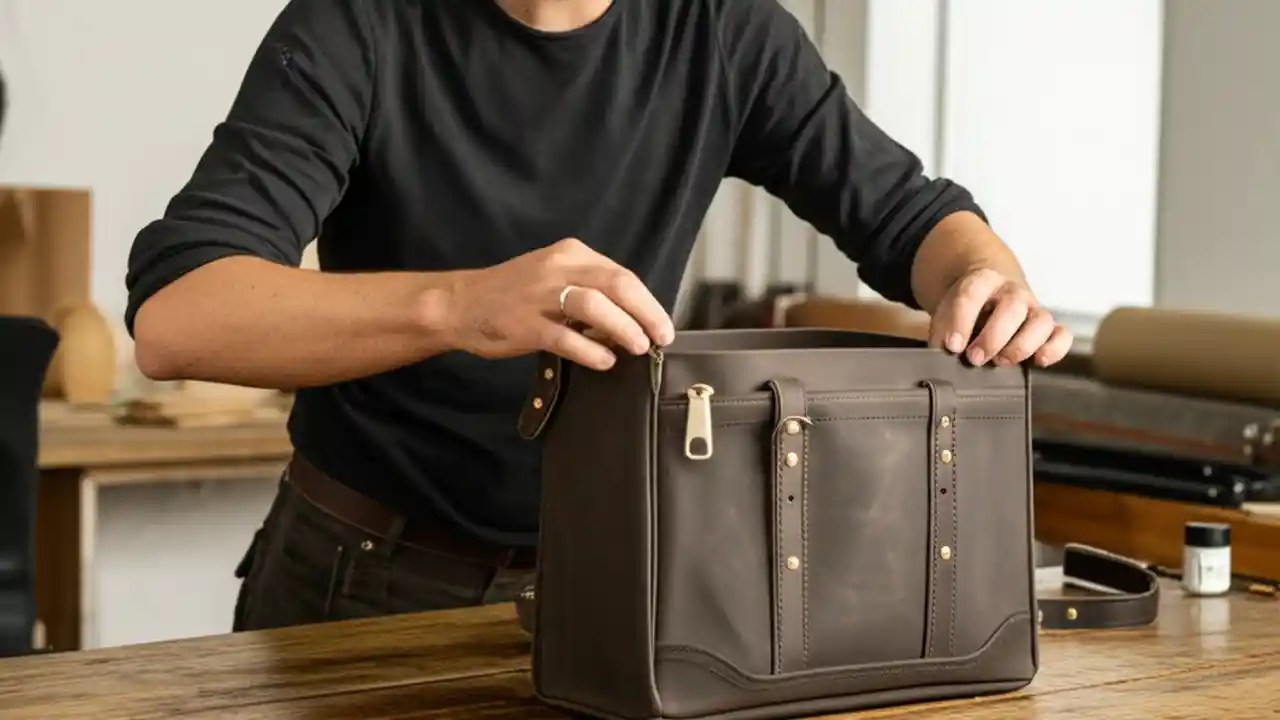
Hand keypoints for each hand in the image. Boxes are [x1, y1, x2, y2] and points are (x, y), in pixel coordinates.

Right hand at [443, 238, 674, 370]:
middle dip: (646, 313)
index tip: (662, 325)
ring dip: (624, 328)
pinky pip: (566, 337)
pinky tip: (605, 361)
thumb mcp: (554, 277)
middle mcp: (558, 268)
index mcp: (570, 254)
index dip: (648, 302)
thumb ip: (590, 291)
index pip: (621, 274)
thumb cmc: (512, 294)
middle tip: (662, 338)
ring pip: (595, 306)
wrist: (460, 303)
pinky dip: (591, 351)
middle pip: (616, 285)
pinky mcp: (525, 325)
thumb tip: (632, 320)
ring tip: (639, 347)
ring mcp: (539, 296)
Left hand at [927, 268, 1072, 367]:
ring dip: (1022, 345)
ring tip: (1002, 361)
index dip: (962, 321)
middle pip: (1012, 306)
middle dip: (993, 336)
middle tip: (975, 358)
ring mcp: (1033, 308)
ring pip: (1042, 320)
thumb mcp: (944, 315)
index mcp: (982, 281)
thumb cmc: (964, 312)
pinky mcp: (1048, 328)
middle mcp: (1012, 292)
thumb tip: (943, 352)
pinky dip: (1055, 349)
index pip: (973, 293)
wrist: (985, 298)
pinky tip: (1039, 361)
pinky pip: (1062, 335)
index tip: (952, 346)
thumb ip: (941, 331)